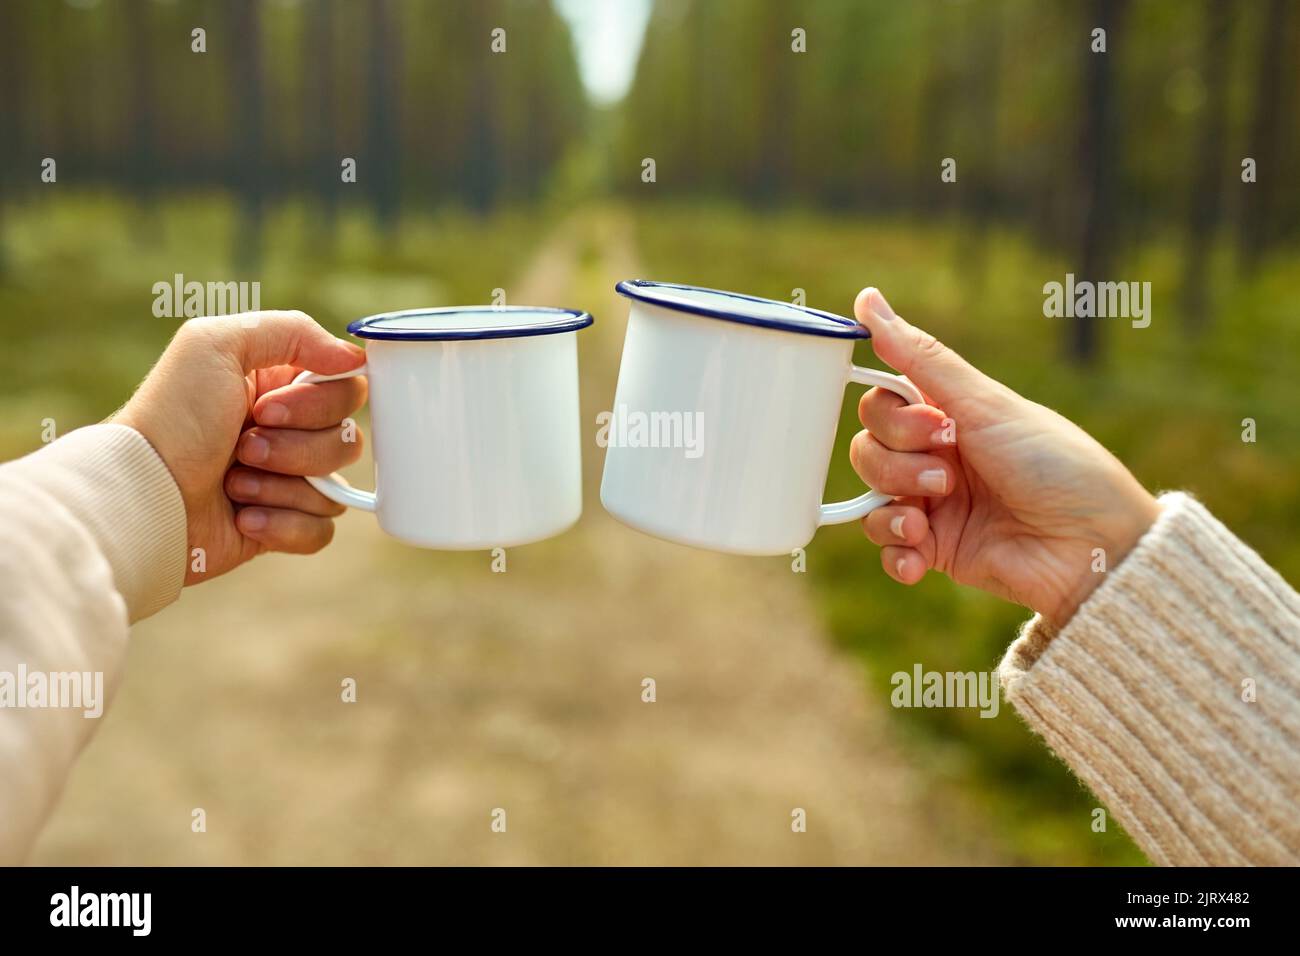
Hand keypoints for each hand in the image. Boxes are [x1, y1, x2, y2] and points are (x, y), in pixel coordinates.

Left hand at [112, 311, 366, 584]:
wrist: (142, 495)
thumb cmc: (171, 418)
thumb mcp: (215, 343)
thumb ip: (293, 331)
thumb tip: (354, 358)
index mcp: (279, 386)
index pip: (347, 389)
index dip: (317, 404)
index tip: (264, 408)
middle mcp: (288, 432)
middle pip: (347, 441)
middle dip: (295, 448)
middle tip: (243, 447)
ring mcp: (286, 482)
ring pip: (335, 489)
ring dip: (281, 486)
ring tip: (233, 482)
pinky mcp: (280, 527)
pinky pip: (321, 532)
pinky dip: (283, 526)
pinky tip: (242, 516)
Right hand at [849, 288, 1159, 627]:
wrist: (1093, 546)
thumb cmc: (1053, 464)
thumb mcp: (985, 404)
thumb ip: (919, 357)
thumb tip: (867, 299)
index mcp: (949, 415)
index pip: (879, 405)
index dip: (892, 418)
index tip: (938, 425)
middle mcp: (937, 456)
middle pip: (866, 450)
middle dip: (895, 464)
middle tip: (948, 475)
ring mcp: (935, 505)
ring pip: (870, 499)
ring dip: (894, 507)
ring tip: (931, 520)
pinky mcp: (937, 552)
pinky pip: (887, 549)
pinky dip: (895, 551)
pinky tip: (919, 552)